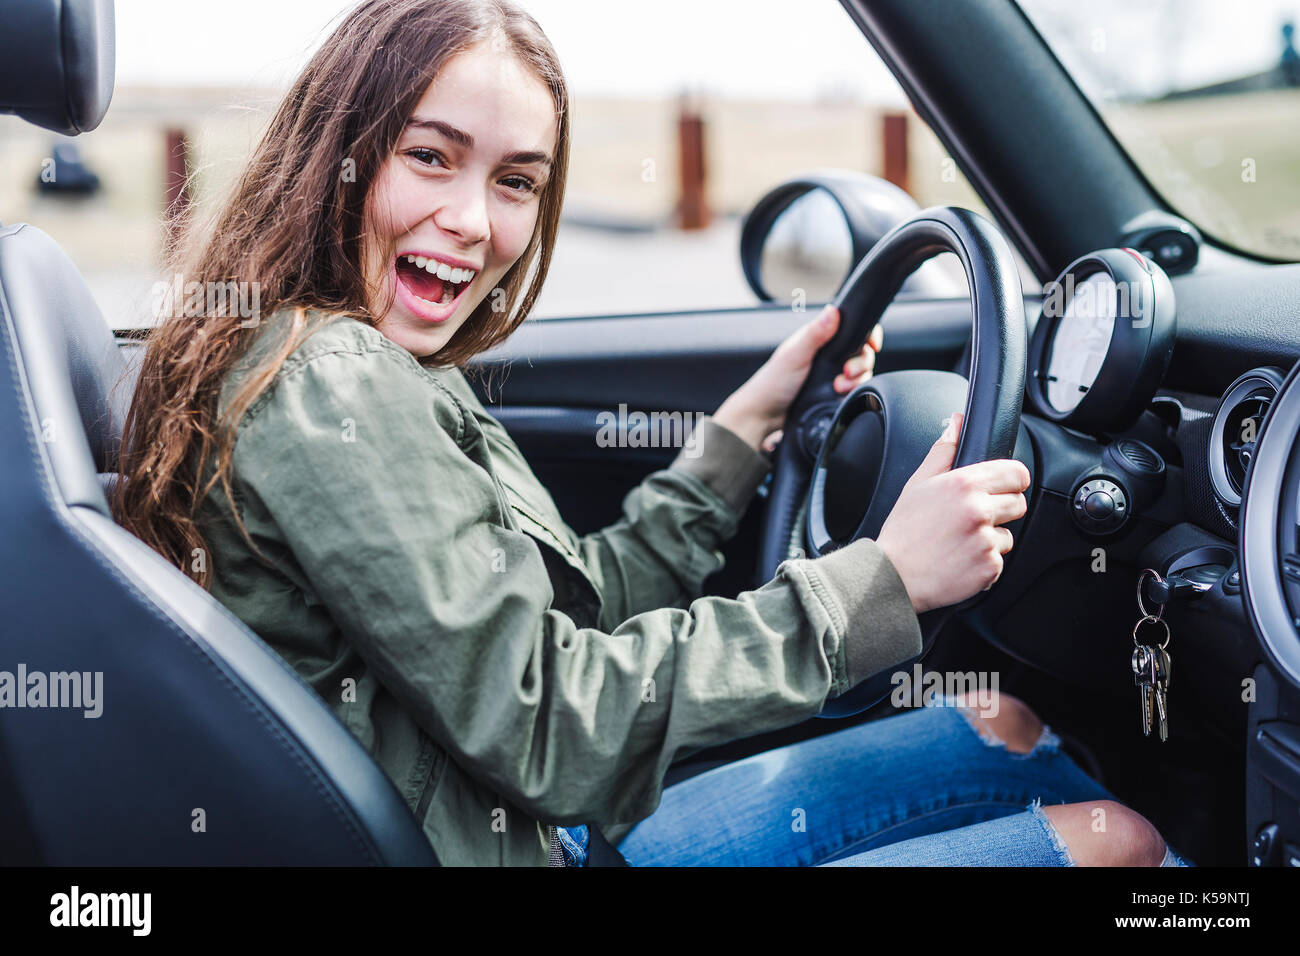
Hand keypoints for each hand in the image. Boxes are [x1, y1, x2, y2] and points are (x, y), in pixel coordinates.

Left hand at [712, 304, 882, 453]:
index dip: (867, 334)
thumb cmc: (773, 382)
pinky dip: (853, 391)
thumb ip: (815, 334)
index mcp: (819, 339)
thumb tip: (833, 310)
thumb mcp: (794, 355)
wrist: (765, 416)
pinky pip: (856, 389)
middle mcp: (829, 355)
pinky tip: (840, 394)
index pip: (853, 329)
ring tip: (839, 386)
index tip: (873, 344)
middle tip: (846, 371)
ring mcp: (833, 374)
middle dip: (861, 362)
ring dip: (857, 379)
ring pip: (862, 372)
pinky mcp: (835, 393)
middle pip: (862, 352)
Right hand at [875, 412, 1030, 613]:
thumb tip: (957, 423)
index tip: (1000, 489)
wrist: (891, 575)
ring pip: (1008, 536)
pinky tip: (960, 561)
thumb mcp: (918, 484)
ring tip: (960, 543)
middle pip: (1018, 504)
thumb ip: (943, 451)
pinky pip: (999, 562)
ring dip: (990, 540)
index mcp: (964, 484)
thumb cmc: (903, 531)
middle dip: (1000, 511)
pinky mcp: (989, 568)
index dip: (1010, 481)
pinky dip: (983, 564)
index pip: (1017, 473)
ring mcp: (985, 540)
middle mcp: (979, 510)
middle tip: (970, 520)